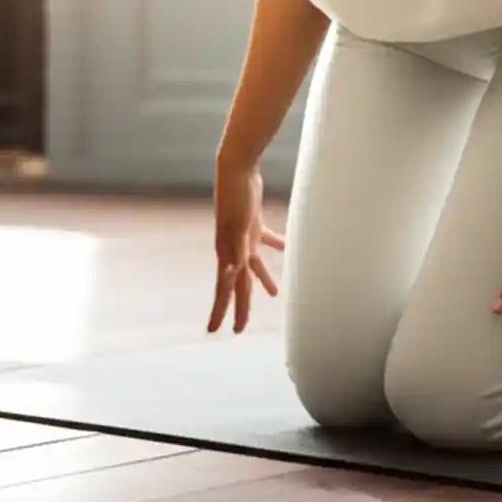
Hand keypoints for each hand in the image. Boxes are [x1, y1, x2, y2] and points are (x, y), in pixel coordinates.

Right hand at [208, 162, 285, 333]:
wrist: (236, 170)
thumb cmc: (236, 198)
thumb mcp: (237, 226)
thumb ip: (235, 249)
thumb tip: (229, 271)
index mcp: (227, 254)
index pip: (224, 290)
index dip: (221, 311)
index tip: (214, 331)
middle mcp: (233, 249)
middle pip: (238, 284)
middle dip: (240, 307)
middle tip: (240, 329)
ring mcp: (243, 236)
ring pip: (254, 265)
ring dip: (263, 279)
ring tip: (274, 294)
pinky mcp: (253, 223)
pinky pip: (266, 239)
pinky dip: (276, 245)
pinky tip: (287, 248)